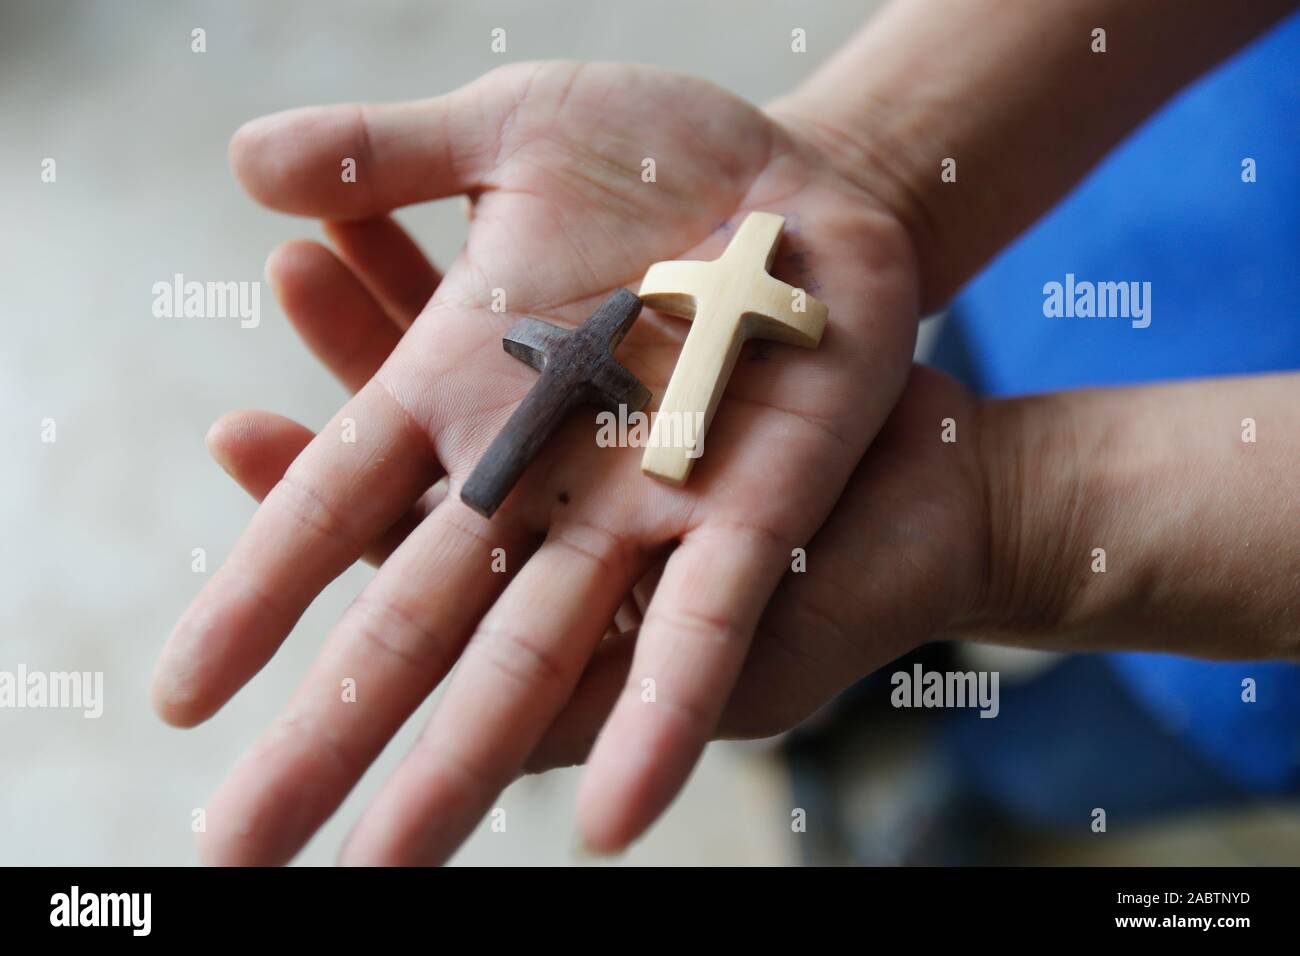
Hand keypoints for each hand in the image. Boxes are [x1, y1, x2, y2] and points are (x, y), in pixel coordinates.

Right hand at [155, 60, 928, 863]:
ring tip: (380, 868)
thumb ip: (399, 168)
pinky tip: (608, 823)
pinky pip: (702, 645)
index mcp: (476, 395)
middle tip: (232, 842)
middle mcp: (544, 484)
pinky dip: (657, 728)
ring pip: (538, 663)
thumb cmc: (668, 160)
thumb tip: (259, 173)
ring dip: (465, 768)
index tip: (182, 687)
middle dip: (331, 728)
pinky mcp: (752, 532)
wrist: (820, 205)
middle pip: (417, 622)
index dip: (266, 592)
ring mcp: (646, 521)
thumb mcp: (523, 137)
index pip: (340, 506)